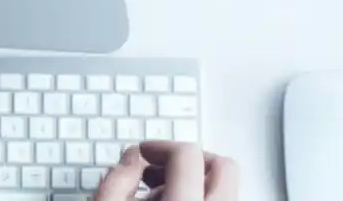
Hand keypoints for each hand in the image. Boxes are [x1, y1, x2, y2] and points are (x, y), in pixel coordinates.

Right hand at [96, 141, 238, 200]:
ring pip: (226, 187)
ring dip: (195, 181)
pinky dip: (199, 197)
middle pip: (224, 167)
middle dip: (191, 159)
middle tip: (163, 166)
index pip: (187, 155)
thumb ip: (116, 180)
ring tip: (161, 194)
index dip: (160, 146)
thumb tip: (132, 158)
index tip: (143, 153)